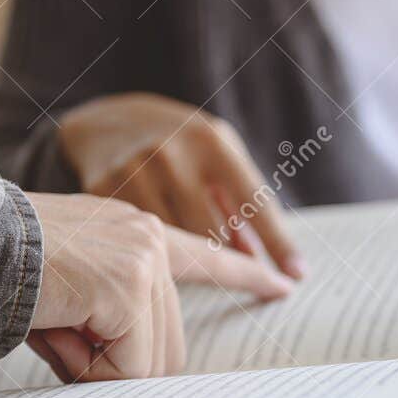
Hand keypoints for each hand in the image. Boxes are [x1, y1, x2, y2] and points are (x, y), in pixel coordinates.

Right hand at [25, 192, 293, 382]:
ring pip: (147, 362)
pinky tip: (56, 328)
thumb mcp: (69, 294)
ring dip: (93, 367)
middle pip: (165, 344)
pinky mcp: (129, 287)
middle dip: (113, 364)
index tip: (282, 284)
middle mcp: (147, 237)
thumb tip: (139, 377)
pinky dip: (87, 369)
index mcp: (133, 232)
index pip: (203, 255)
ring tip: (51, 325)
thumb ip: (112, 319)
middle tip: (58, 334)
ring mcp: (143, 261)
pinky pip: (128, 367)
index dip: (241, 273)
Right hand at [57, 93, 304, 278]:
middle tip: (233, 262)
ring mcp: (133, 173)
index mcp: (209, 142)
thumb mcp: (217, 156)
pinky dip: (152, 256)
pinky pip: (139, 246)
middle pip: (214, 234)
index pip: (252, 202)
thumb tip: (254, 258)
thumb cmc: (181, 146)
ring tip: (182, 241)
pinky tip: (146, 246)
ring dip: (188, 257)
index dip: (276, 243)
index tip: (296, 276)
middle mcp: (172, 155)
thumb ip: (240, 201)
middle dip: (226, 252)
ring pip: (177, 247)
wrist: (107, 121)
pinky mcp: (100, 193)